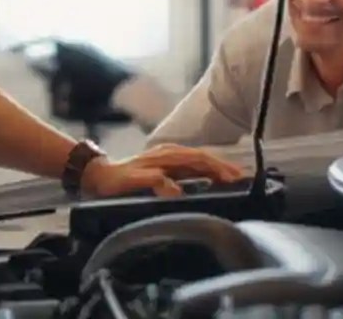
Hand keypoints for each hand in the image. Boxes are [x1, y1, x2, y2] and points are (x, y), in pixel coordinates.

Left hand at [80, 144, 246, 198]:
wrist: (97, 175)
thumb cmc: (114, 181)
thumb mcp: (130, 183)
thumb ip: (152, 182)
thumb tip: (176, 189)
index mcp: (166, 156)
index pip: (199, 159)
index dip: (217, 168)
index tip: (233, 179)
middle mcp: (170, 153)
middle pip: (204, 158)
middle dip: (225, 167)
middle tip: (244, 180)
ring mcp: (169, 158)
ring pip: (200, 161)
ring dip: (219, 168)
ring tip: (236, 179)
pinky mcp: (167, 165)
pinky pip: (193, 166)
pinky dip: (208, 171)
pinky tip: (215, 179)